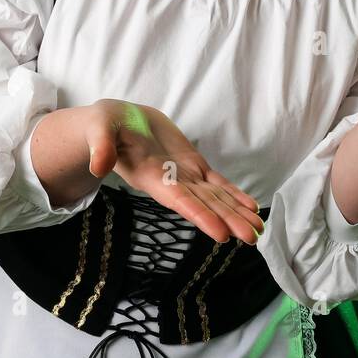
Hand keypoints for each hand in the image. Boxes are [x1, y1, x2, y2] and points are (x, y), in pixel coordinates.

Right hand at [83, 99, 263, 244]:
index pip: (179, 200)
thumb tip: (98, 165)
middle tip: (252, 238)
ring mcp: (183, 175)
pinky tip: (250, 207)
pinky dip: (234, 194)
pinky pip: (217, 182)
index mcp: (150, 177)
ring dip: (236, 212)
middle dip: (227, 220)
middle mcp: (170, 183)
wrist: (119, 119)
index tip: (221, 234)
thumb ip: (101, 147)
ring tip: (258, 229)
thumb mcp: (99, 129)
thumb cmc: (105, 125)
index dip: (200, 216)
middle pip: (203, 204)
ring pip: (215, 197)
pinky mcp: (192, 164)